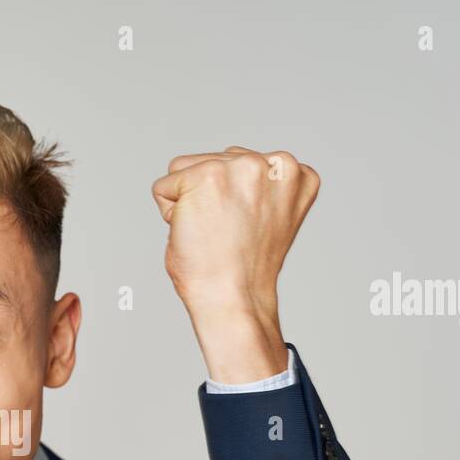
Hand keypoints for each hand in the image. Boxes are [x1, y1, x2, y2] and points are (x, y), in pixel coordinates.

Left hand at [152, 146, 318, 382]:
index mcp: (295, 174)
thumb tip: (231, 174)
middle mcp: (276, 163)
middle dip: (207, 198)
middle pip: (211, 161)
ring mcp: (242, 165)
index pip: (236, 164)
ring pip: (185, 169)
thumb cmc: (244, 270)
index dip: (228, 201)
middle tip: (224, 236)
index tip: (242, 230)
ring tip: (211, 234)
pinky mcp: (207, 175)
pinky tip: (194, 234)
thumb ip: (253, 188)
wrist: (234, 298)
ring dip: (188, 202)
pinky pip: (163, 186)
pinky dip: (168, 213)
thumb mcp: (266, 216)